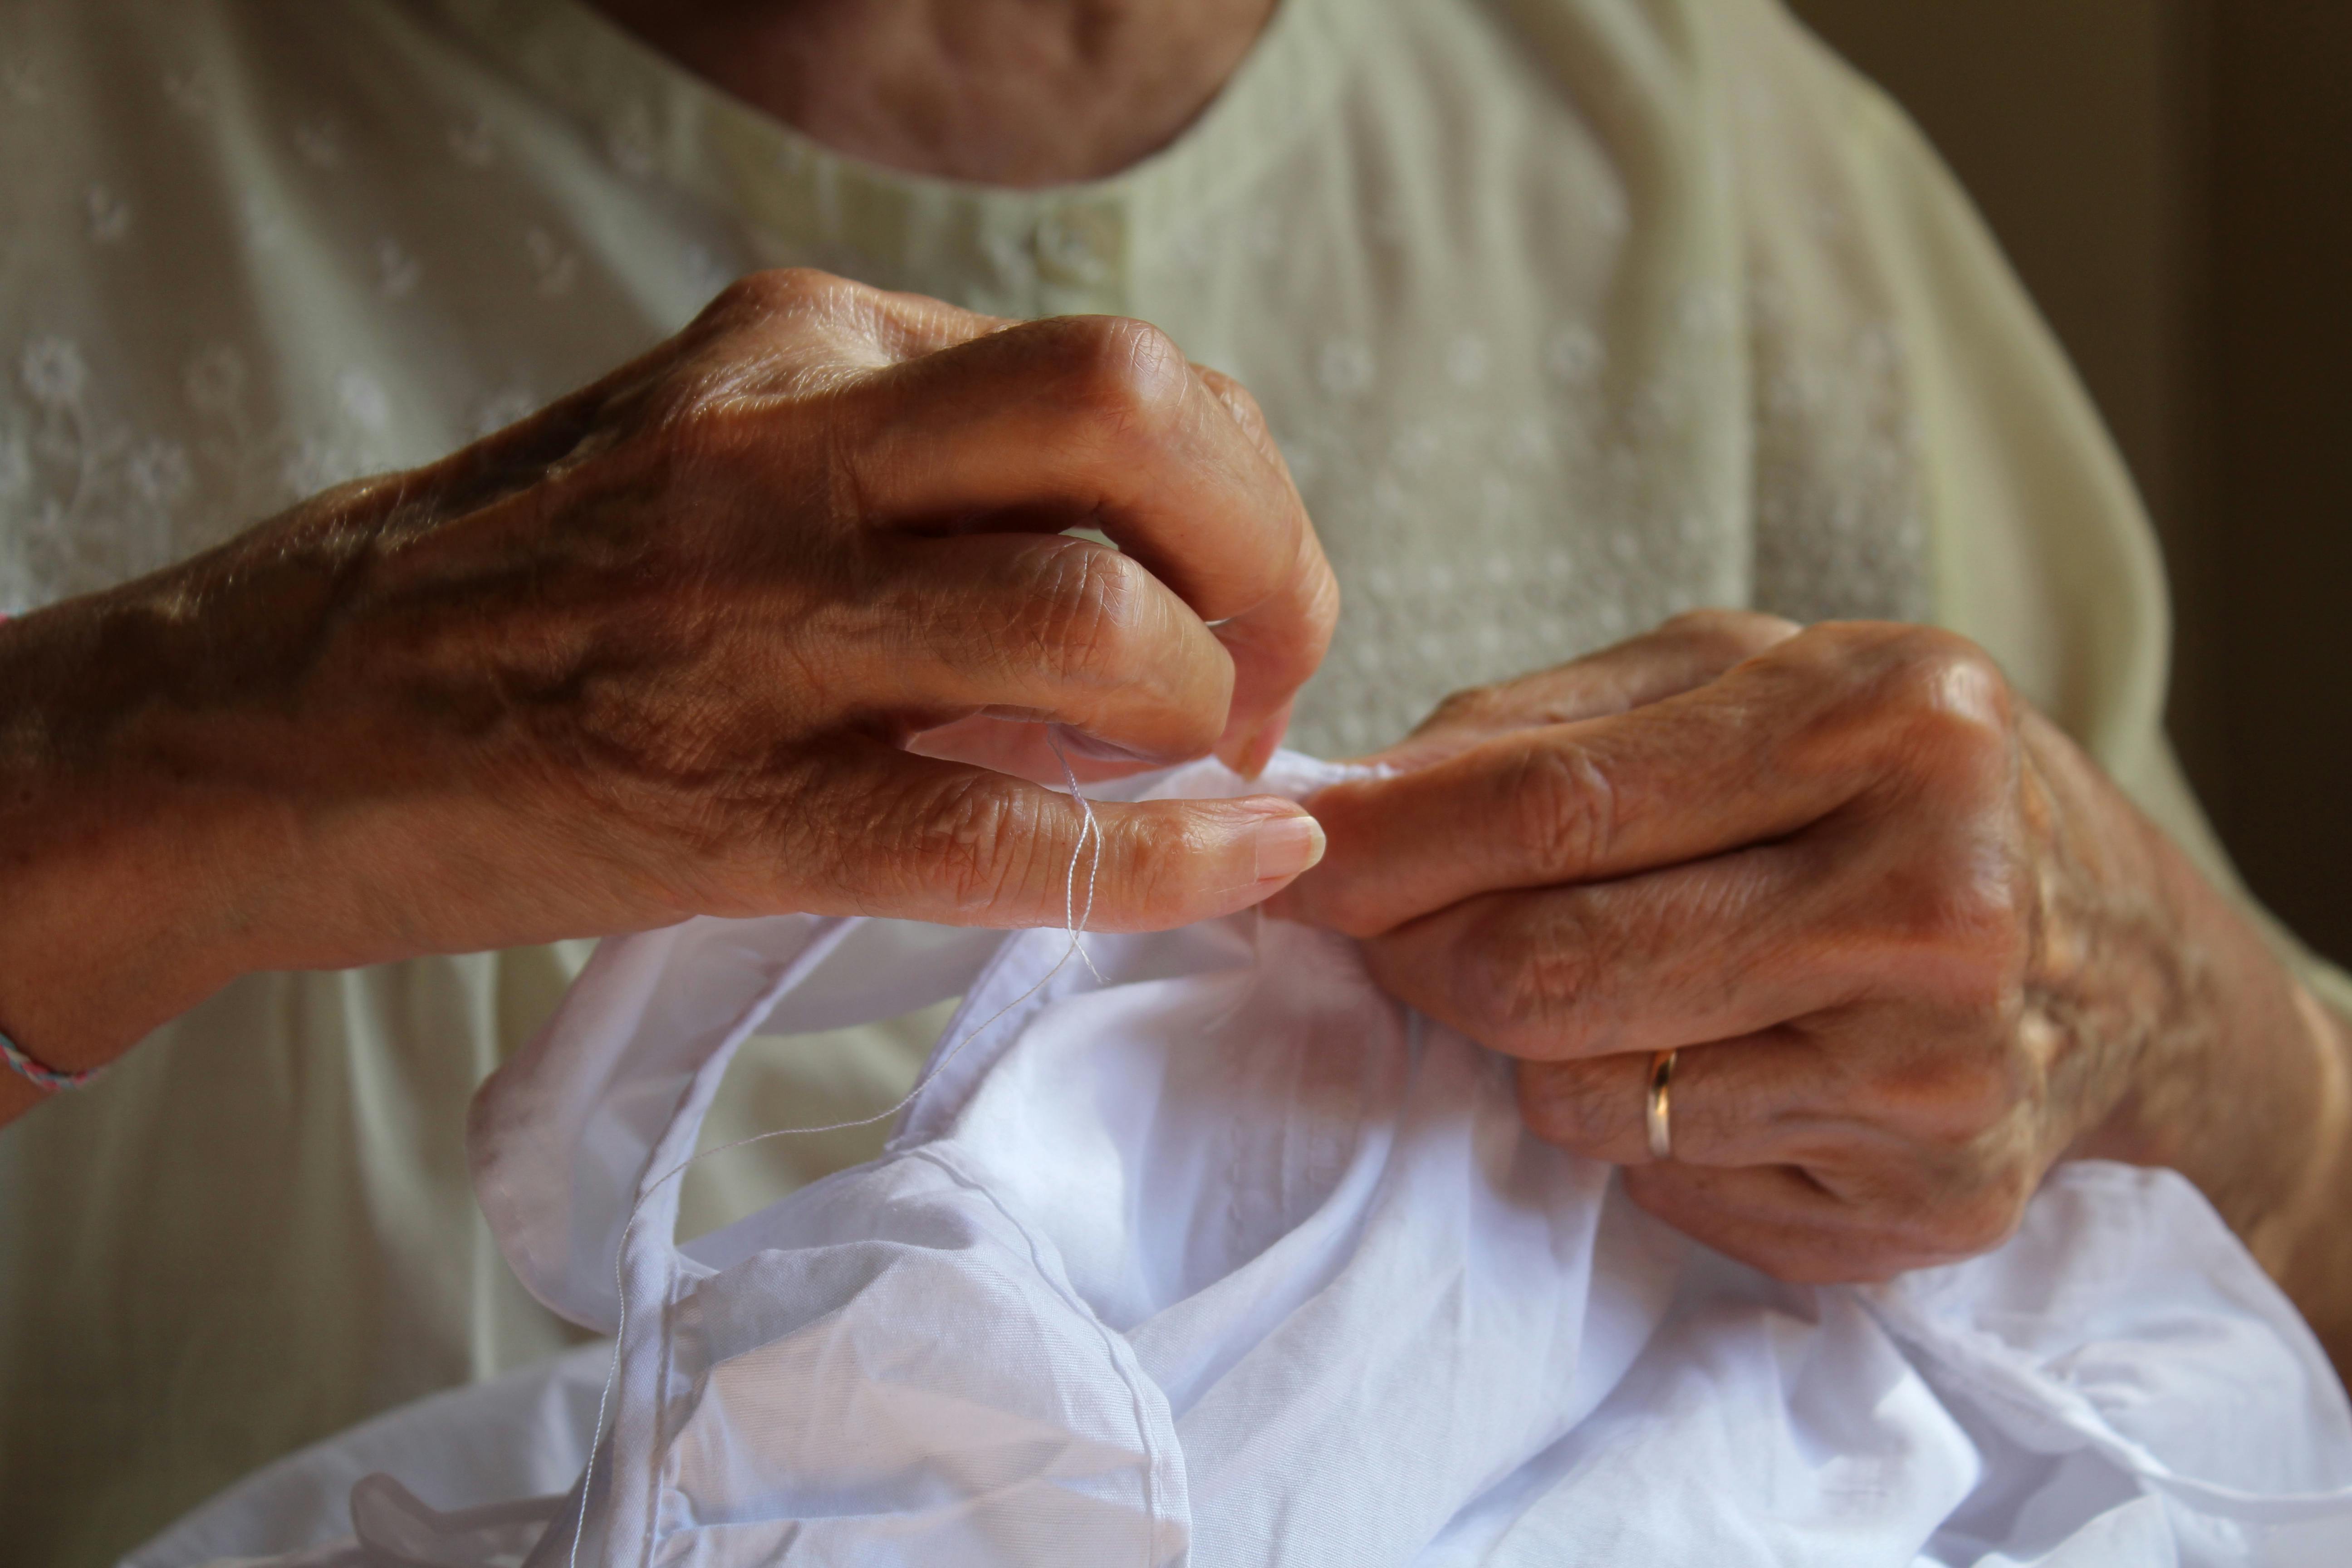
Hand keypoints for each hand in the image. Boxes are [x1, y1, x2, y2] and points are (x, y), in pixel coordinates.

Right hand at [0, 269, 1335, 1095]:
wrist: (274, 721)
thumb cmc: (523, 592)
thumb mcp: (722, 447)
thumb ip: (912, 467)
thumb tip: (1134, 566)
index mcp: (802, 349)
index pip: (1119, 371)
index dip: (1234, 490)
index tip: (1234, 591)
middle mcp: (787, 450)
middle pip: (1137, 420)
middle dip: (1267, 552)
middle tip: (1261, 670)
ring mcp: (754, 626)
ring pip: (1084, 611)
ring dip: (1200, 699)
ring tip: (1192, 764)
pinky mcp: (730, 809)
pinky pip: (999, 833)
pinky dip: (1161, 861)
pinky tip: (1247, 867)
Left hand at [1275, 612, 2349, 1295]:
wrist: (2127, 955)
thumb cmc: (1901, 785)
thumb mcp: (1758, 676)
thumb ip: (1553, 718)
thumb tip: (1360, 791)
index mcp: (1891, 719)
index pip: (1558, 806)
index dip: (1386, 845)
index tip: (1279, 857)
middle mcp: (1930, 900)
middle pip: (1549, 971)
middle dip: (1418, 957)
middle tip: (1380, 930)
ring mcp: (1935, 1074)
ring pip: (1588, 1097)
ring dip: (1531, 1046)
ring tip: (1589, 977)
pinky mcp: (1924, 1203)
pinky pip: (1667, 1183)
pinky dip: (1635, 1123)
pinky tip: (1703, 1056)